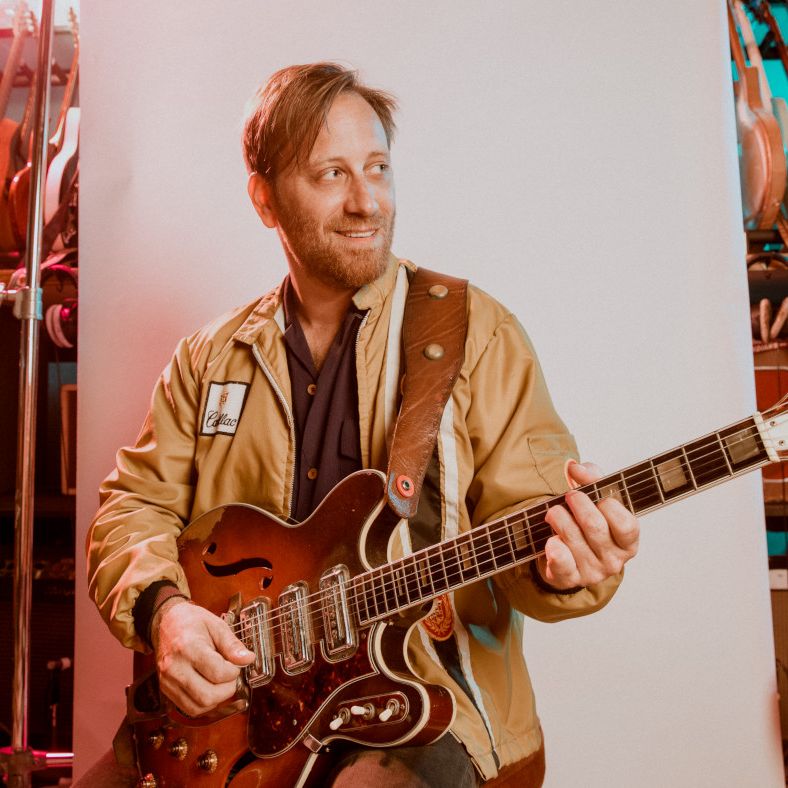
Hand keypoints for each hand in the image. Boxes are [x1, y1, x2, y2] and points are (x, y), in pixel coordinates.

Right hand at [151, 597, 254, 715]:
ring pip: (198, 707)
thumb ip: (232, 644)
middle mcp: (174, 667)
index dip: (234, 672)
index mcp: (188, 646)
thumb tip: (248, 659)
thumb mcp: (216, 625)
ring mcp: (168, 681)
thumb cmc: (192, 622)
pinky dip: (205, 704)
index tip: (236, 665)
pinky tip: (210, 688)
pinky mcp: (166, 690)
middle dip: (227, 689)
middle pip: (207, 696)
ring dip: (217, 699)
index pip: (217, 673)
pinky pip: (189, 708)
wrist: (166, 623)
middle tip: (231, 676)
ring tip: (221, 682)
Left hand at [536, 460, 638, 590]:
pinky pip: (562, 563)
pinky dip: (554, 548)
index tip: (594, 491)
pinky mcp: (570, 579)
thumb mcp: (597, 500)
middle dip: (579, 504)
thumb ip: (592, 479)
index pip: (626, 524)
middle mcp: (614, 560)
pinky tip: (552, 539)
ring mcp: (592, 572)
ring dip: (559, 518)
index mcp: (628, 542)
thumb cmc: (587, 524)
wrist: (568, 557)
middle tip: (570, 496)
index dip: (608, 503)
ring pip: (573, 538)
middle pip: (595, 527)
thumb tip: (576, 468)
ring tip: (554, 512)